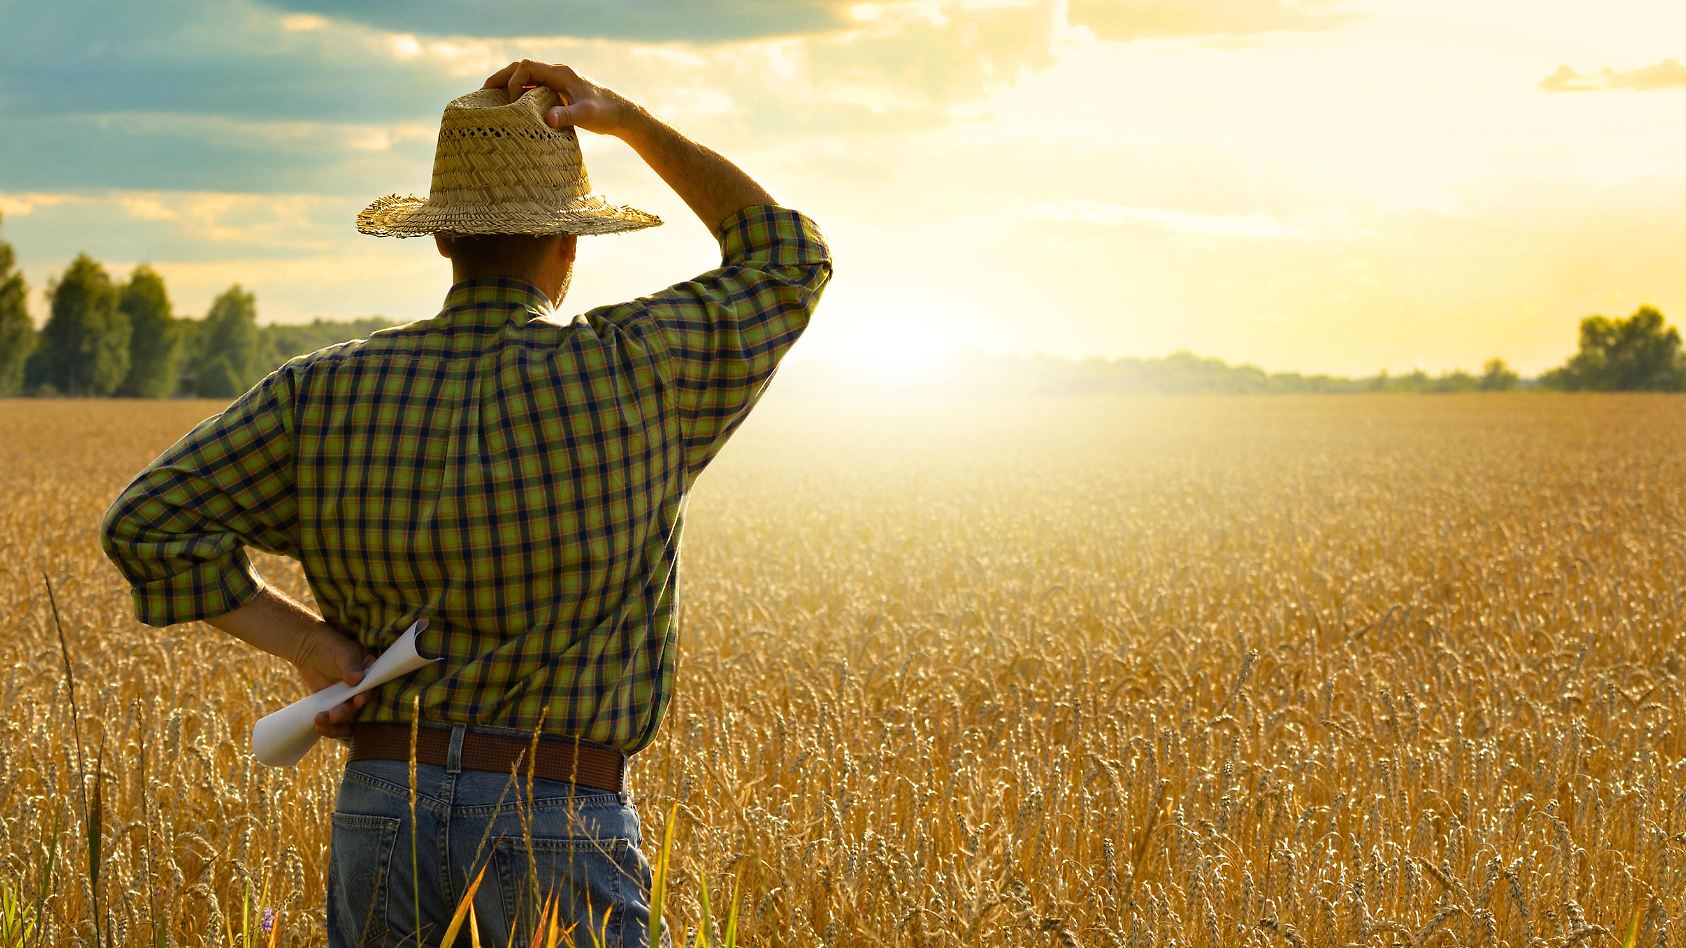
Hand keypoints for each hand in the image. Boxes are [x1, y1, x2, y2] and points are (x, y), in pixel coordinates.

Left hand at [291, 623, 373, 740]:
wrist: (310, 649)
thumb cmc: (333, 646)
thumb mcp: (344, 653)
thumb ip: (350, 666)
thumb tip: (357, 679)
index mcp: (370, 676)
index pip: (371, 689)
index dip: (366, 697)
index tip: (358, 701)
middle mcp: (361, 691)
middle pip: (359, 708)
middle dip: (347, 713)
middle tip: (334, 715)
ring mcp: (347, 700)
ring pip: (346, 718)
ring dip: (336, 723)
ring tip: (320, 720)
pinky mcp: (332, 706)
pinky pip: (333, 720)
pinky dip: (327, 725)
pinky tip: (318, 724)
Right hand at [481, 59, 638, 136]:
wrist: (622, 114)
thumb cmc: (606, 114)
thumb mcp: (587, 116)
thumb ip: (568, 116)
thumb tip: (547, 119)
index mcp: (561, 74)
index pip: (527, 68)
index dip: (514, 81)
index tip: (511, 101)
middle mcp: (557, 74)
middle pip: (522, 68)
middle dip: (502, 77)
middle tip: (483, 91)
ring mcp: (558, 82)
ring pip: (527, 77)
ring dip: (509, 84)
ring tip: (491, 97)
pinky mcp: (560, 92)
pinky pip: (534, 87)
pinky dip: (520, 93)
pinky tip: (511, 106)